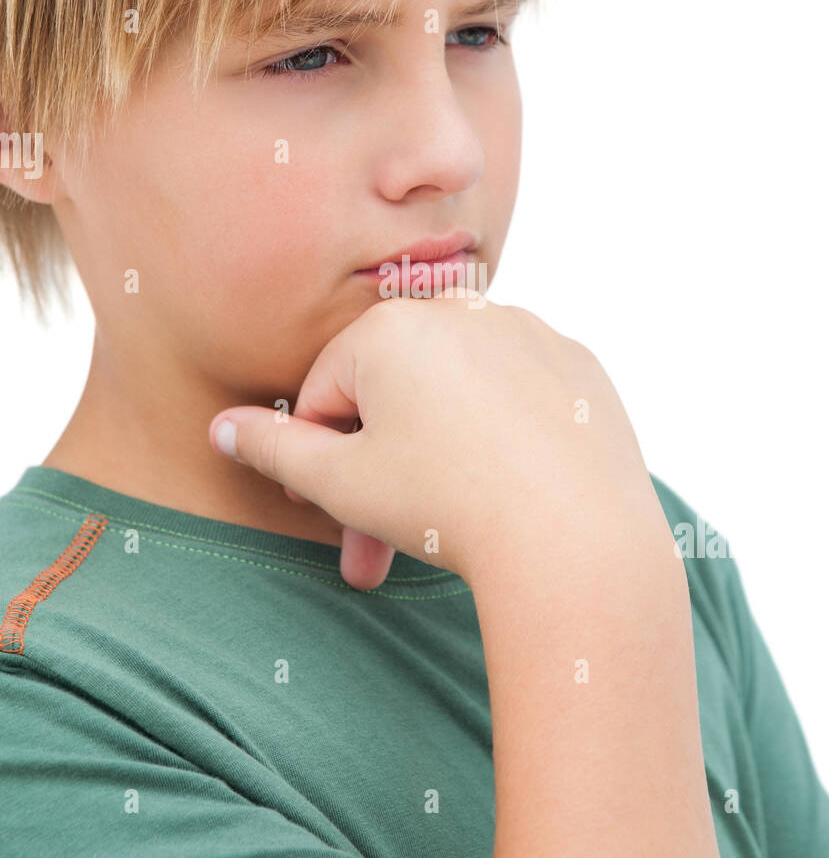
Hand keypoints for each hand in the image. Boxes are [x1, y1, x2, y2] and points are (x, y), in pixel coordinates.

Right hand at [209, 296, 666, 590]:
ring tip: (449, 518)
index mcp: (389, 327)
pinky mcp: (576, 363)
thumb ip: (273, 448)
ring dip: (441, 449)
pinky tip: (509, 488)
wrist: (574, 539)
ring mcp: (527, 330)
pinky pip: (519, 394)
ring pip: (457, 392)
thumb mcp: (339, 484)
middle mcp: (459, 309)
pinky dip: (505, 434)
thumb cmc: (445, 507)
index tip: (337, 512)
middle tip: (377, 548)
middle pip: (396, 393)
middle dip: (381, 471)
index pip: (327, 391)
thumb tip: (222, 426)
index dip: (322, 459)